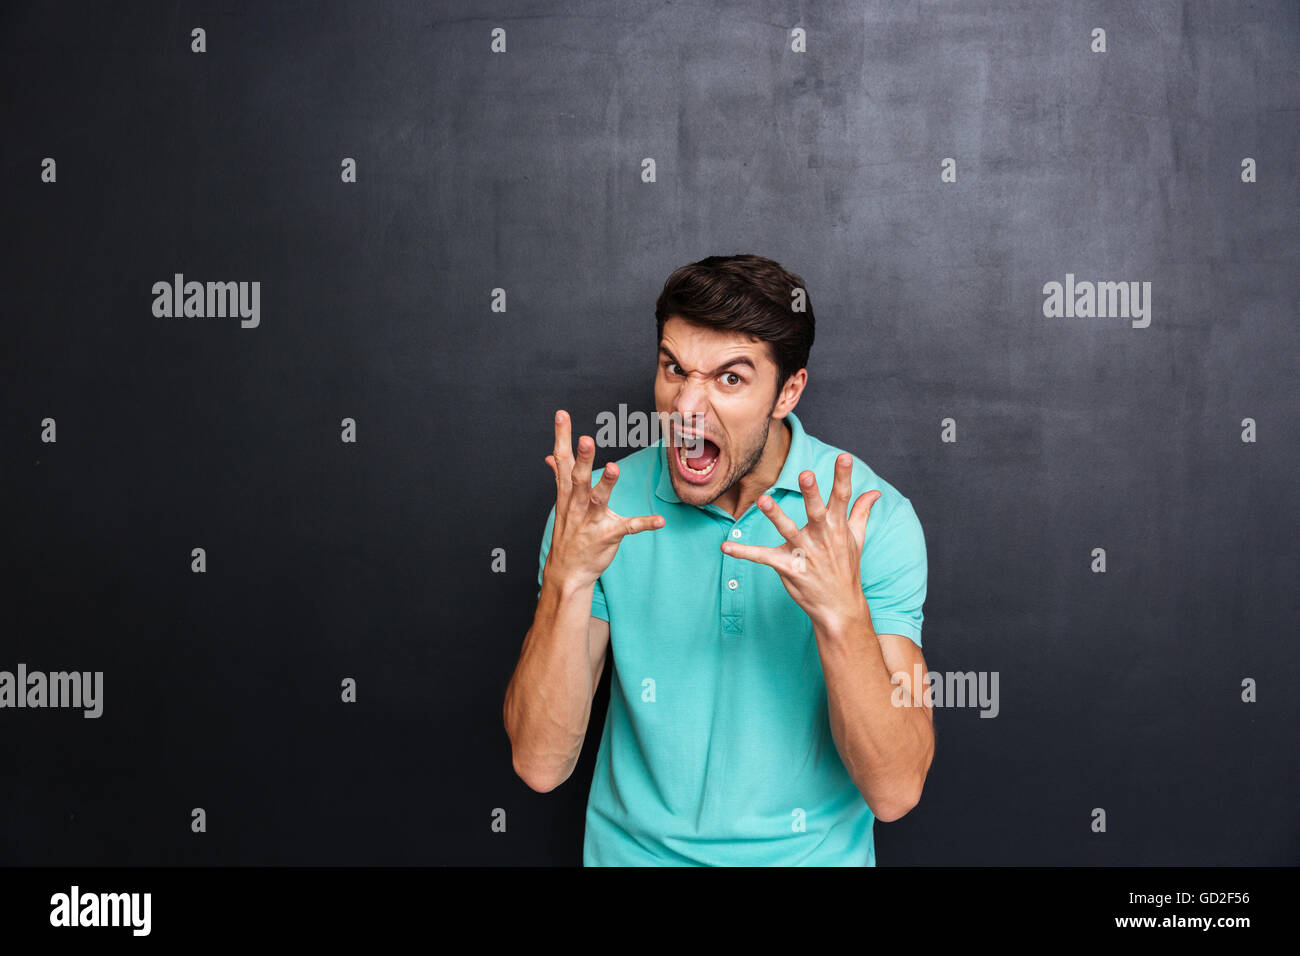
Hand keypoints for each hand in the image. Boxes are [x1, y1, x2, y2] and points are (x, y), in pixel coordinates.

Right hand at [542, 410, 664, 589]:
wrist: (567, 572)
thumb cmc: (568, 532)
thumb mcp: (561, 503)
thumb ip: (559, 477)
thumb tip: (550, 457)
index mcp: (567, 493)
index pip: (562, 461)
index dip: (562, 437)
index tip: (561, 415)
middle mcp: (576, 505)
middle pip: (578, 478)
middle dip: (582, 459)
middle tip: (586, 439)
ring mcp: (591, 521)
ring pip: (598, 500)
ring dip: (606, 484)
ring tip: (614, 468)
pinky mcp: (607, 536)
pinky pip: (627, 528)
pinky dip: (644, 524)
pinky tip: (659, 521)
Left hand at [721, 453, 879, 631]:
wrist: (840, 606)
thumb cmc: (846, 568)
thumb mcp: (856, 539)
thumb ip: (861, 512)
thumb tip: (874, 492)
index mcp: (837, 527)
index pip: (842, 497)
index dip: (843, 476)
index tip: (844, 457)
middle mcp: (822, 538)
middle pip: (817, 511)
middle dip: (811, 493)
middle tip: (806, 474)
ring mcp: (805, 553)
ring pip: (788, 530)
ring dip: (775, 515)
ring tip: (763, 500)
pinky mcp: (789, 568)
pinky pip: (763, 558)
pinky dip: (744, 553)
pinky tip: (725, 547)